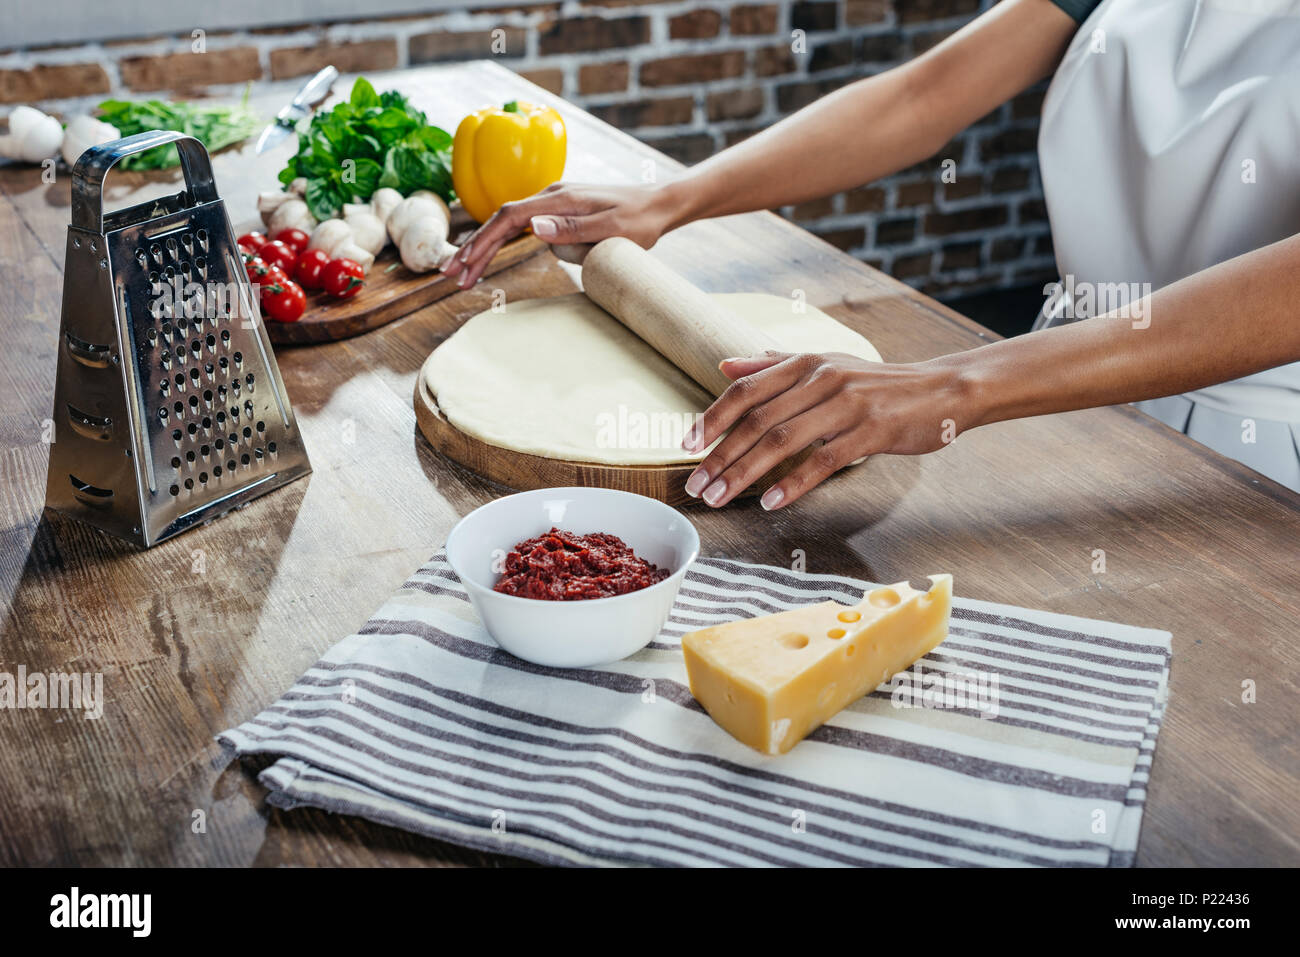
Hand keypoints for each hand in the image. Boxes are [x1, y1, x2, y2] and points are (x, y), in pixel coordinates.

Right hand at [441, 182, 678, 286]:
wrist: (660, 204)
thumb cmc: (640, 221)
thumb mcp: (611, 229)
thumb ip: (574, 229)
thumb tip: (535, 228)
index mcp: (559, 200)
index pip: (509, 218)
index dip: (484, 242)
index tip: (466, 265)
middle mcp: (551, 197)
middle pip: (501, 222)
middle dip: (473, 249)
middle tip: (451, 276)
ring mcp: (554, 204)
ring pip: (508, 226)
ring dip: (484, 249)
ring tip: (463, 274)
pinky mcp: (560, 212)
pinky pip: (522, 228)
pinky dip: (502, 244)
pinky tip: (490, 256)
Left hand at [681, 351, 968, 509]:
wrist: (943, 389)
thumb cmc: (878, 383)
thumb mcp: (825, 364)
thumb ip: (772, 366)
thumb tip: (725, 367)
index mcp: (805, 363)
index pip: (745, 391)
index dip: (712, 419)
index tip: (687, 446)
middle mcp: (821, 378)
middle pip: (757, 421)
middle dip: (720, 456)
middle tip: (696, 486)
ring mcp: (847, 404)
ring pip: (782, 442)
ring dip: (745, 474)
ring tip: (721, 498)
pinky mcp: (871, 432)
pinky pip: (823, 460)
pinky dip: (793, 483)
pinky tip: (772, 502)